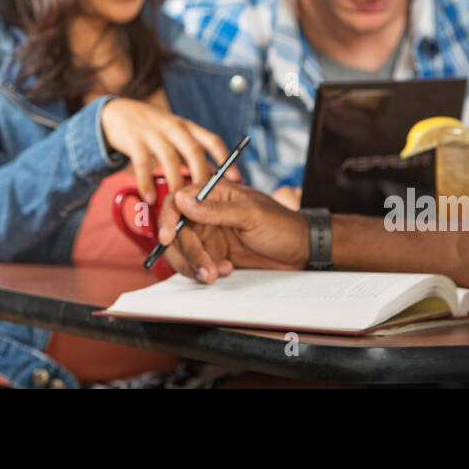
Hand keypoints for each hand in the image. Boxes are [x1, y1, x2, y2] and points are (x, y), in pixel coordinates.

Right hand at [100, 98, 230, 202]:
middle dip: (202, 175)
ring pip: (169, 158)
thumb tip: (217, 178)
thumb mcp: (176, 135)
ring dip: (176, 183)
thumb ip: (193, 155)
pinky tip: (150, 199)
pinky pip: (142, 163)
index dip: (225, 159)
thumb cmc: (153, 130)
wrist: (118, 113)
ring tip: (179, 205)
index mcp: (188, 127)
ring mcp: (153, 133)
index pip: (212, 140)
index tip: (237, 179)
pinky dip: (147, 182)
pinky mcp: (134, 140)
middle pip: (193, 151)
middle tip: (207, 200)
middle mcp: (174, 128)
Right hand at [158, 181, 311, 282]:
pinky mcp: (214, 255)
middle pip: (178, 232)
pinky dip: (205, 272)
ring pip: (183, 252)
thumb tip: (182, 200)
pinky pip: (196, 265)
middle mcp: (206, 214)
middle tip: (207, 268)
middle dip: (189, 253)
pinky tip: (226, 271)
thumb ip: (215, 210)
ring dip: (195, 266)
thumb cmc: (282, 225)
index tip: (168, 238)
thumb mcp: (250, 214)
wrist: (301, 251)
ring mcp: (209, 236)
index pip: (177, 201)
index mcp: (213, 194)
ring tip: (216, 274)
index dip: (168, 219)